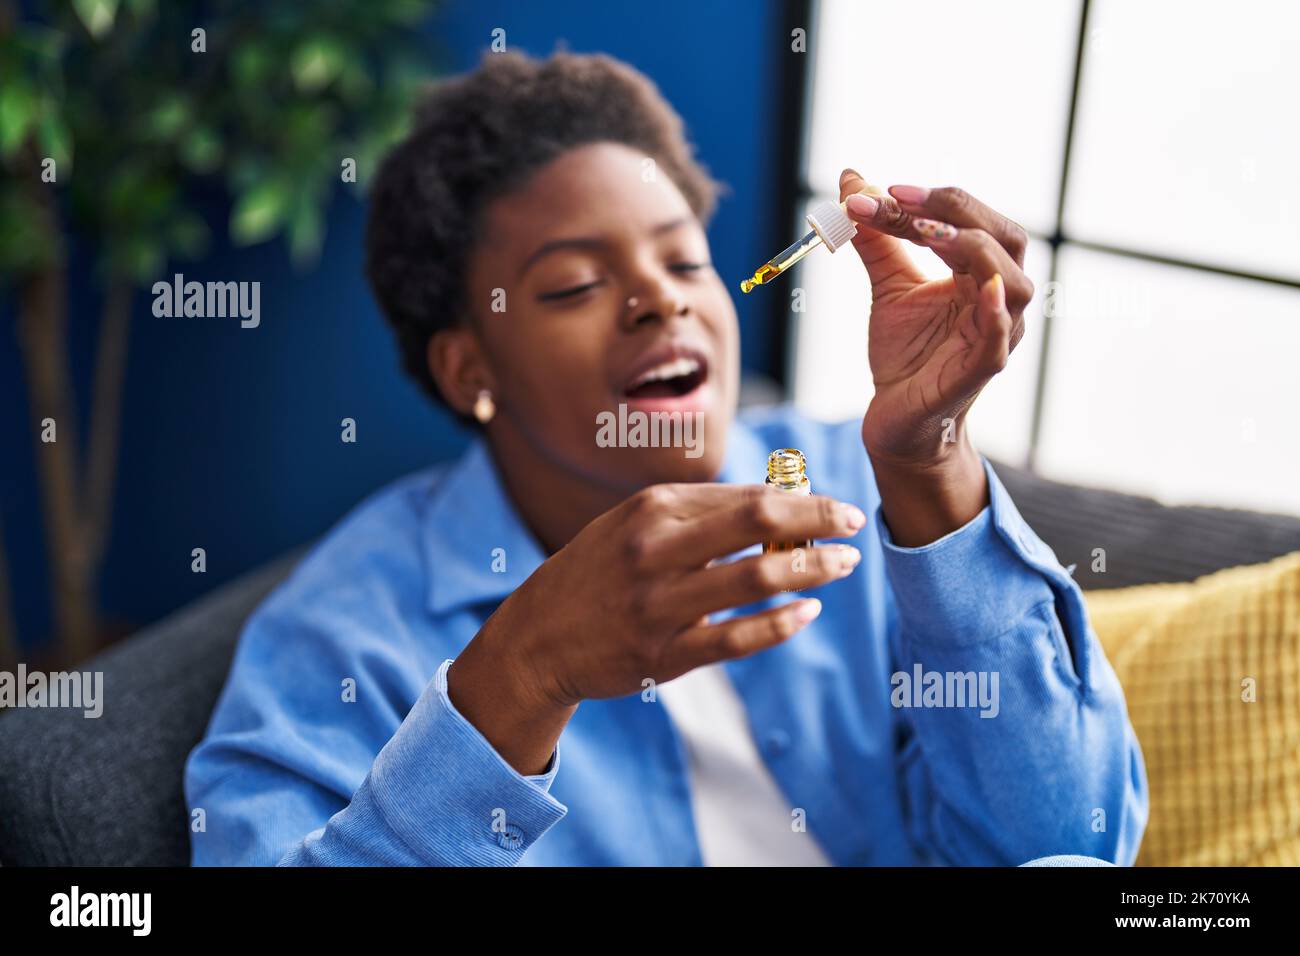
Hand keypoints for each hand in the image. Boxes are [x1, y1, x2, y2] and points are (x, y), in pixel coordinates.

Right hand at [448, 483, 865, 772]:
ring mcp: (659, 605)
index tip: (836, 506)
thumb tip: (772, 501)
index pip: (744, 495)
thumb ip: (695, 513)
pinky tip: (807, 612)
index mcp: (650, 510)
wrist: (536, 639)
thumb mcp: (631, 524)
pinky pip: (734, 639)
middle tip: (855, 524)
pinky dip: (778, 625)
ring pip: (754, 581)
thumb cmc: (595, 572)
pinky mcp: (662, 654)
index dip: (800, 498)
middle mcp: (654, 550)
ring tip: (843, 565)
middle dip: (816, 521)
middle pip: (755, 524)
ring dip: (810, 570)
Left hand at [838, 170, 1033, 469]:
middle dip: (956, 211)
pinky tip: (982, 290)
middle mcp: (998, 299)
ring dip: (972, 250)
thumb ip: (876, 236)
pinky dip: (994, 313)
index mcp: (982, 273)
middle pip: (1005, 238)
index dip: (933, 200)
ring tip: (925, 233)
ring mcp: (996, 335)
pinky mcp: (983, 370)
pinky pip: (999, 339)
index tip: (882, 190)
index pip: (973, 221)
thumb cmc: (906, 352)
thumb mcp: (889, 284)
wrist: (896, 414)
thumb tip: (852, 179)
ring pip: (1011, 284)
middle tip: (902, 200)